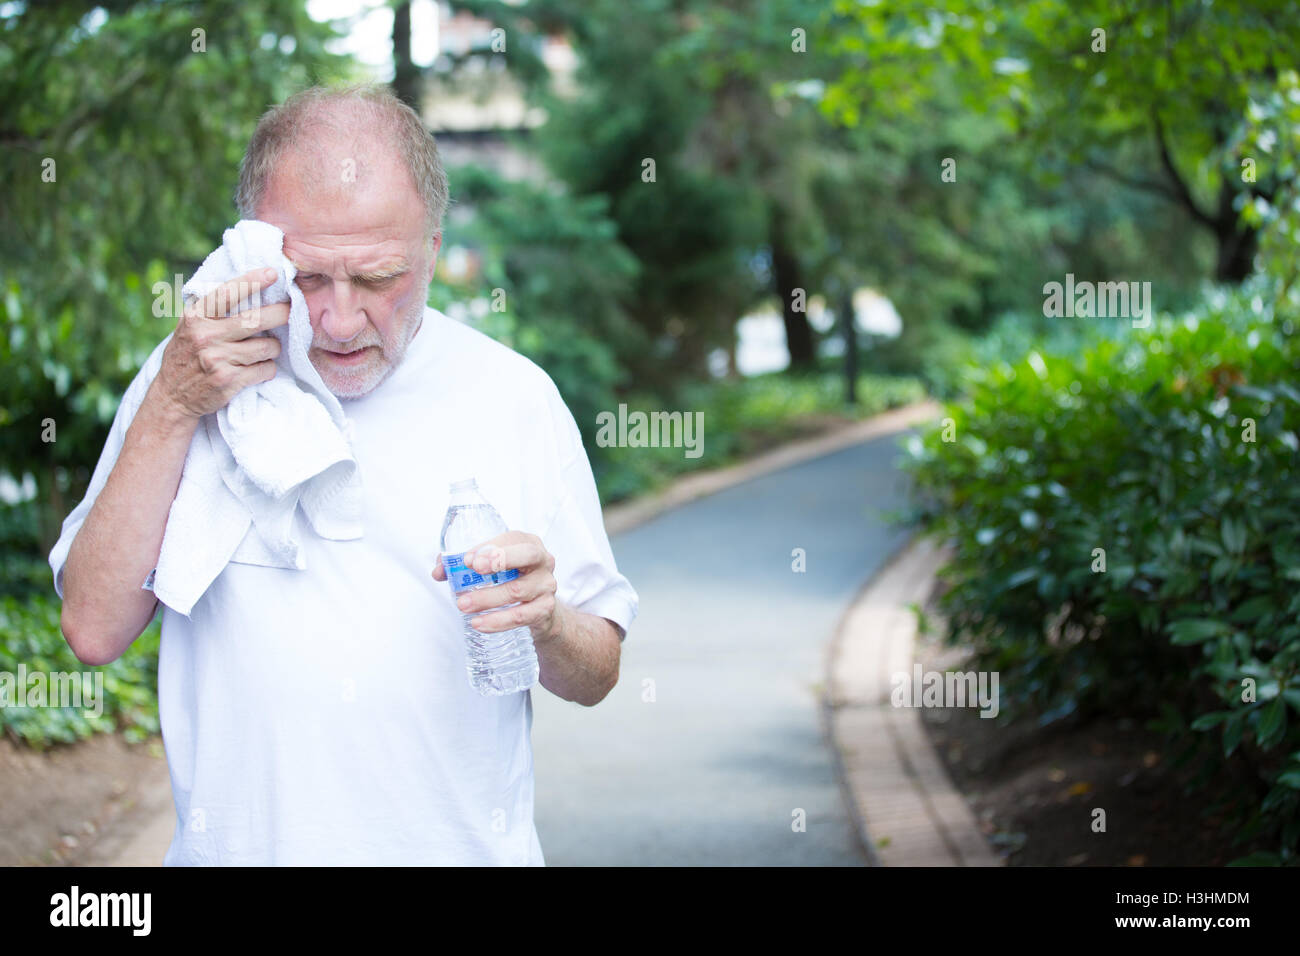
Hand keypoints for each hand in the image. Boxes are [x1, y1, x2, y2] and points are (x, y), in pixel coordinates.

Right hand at [154, 267, 289, 420]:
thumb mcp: (189, 326)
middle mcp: (206, 336)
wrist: (172, 396)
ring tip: (266, 349)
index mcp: (195, 317)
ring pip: (266, 347)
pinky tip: (259, 369)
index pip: (227, 293)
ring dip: (273, 348)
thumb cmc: (186, 355)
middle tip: (291, 311)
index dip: (252, 281)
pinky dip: (268, 368)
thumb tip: (248, 287)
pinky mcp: (229, 381)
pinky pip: (265, 369)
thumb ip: (211, 309)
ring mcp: (217, 359)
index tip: (272, 273)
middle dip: (281, 314)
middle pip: (256, 320)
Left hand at [432, 531, 563, 643]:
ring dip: (487, 598)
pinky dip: (498, 621)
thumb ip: (462, 566)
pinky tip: (480, 623)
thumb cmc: (511, 580)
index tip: (467, 559)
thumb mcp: (492, 568)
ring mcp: (546, 585)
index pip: (512, 539)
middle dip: (500, 560)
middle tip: (473, 569)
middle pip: (528, 555)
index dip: (490, 547)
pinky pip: (521, 616)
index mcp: (528, 543)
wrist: (538, 610)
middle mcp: (543, 561)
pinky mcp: (545, 609)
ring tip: (463, 605)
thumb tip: (439, 572)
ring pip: (517, 591)